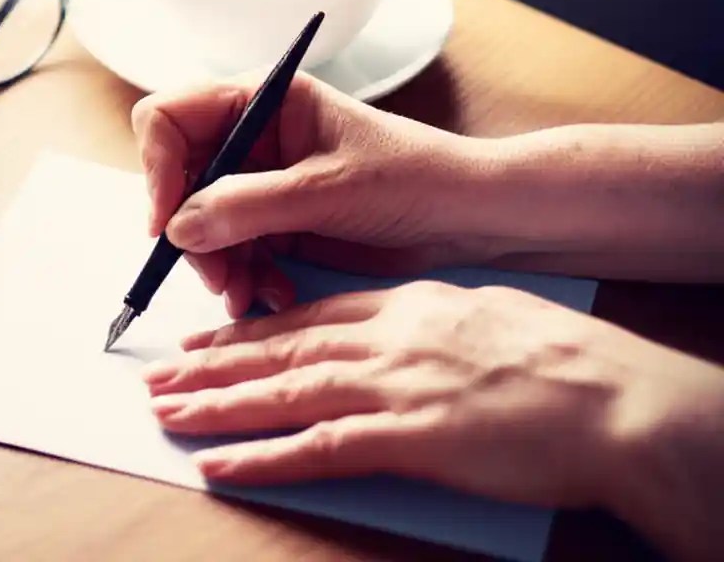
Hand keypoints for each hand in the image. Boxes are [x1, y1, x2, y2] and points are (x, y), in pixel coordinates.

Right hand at [131, 73, 491, 317]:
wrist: (466, 218)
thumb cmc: (413, 178)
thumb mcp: (328, 190)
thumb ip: (248, 206)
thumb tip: (177, 227)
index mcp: (263, 99)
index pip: (171, 118)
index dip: (158, 168)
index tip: (167, 223)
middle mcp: (253, 136)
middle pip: (179, 179)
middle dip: (191, 232)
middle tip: (216, 276)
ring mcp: (261, 180)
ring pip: (200, 223)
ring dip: (217, 264)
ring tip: (248, 296)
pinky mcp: (274, 220)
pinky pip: (231, 249)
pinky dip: (242, 276)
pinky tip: (270, 294)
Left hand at [141, 282, 723, 560]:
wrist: (611, 397)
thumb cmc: (561, 357)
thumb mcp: (480, 313)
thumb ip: (423, 321)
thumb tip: (396, 328)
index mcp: (402, 305)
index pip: (303, 319)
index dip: (244, 333)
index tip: (203, 342)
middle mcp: (383, 340)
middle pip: (276, 352)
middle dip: (210, 367)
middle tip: (156, 378)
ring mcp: (390, 388)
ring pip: (281, 394)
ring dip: (215, 406)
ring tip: (164, 413)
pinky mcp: (405, 439)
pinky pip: (315, 450)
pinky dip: (260, 458)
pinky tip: (218, 462)